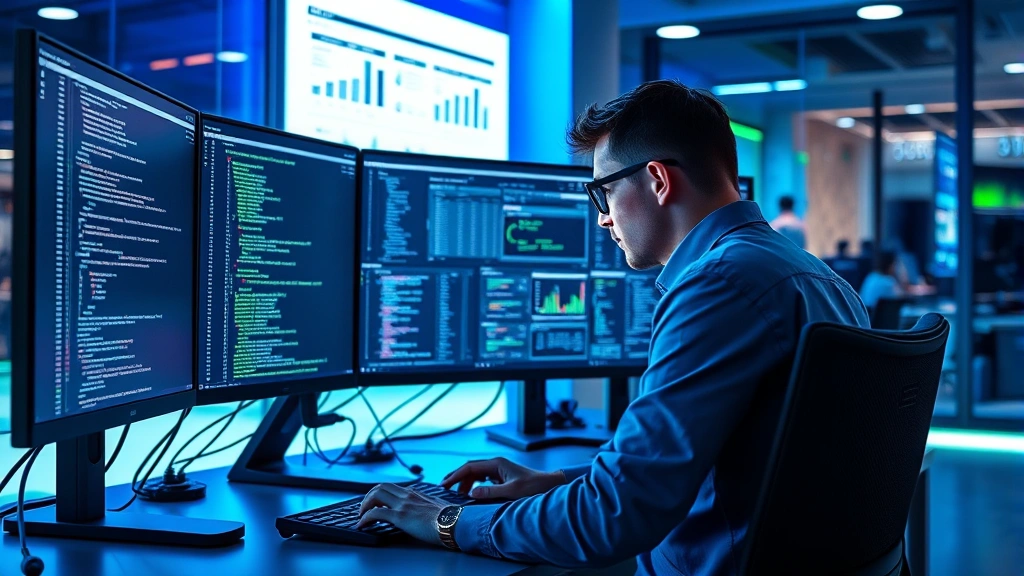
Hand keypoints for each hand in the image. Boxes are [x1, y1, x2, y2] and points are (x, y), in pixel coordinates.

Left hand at [356, 483, 448, 546]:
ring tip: (361, 515)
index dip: (380, 493)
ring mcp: (403, 504)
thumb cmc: (450, 517)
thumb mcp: (436, 506)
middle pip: (380, 487)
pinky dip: (365, 518)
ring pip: (375, 495)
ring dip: (364, 505)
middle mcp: (407, 495)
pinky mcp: (400, 516)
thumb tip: (428, 509)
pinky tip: (362, 524)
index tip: (375, 501)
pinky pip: (376, 513)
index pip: (392, 487)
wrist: (455, 522)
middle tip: (364, 507)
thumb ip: (427, 504)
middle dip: (368, 496)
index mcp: (415, 493)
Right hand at [441, 457, 565, 499]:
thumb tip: (471, 493)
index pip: (469, 467)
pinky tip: (470, 494)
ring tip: (456, 494)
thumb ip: (491, 492)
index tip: (444, 484)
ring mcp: (498, 471)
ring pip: (475, 474)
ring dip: (465, 483)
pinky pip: (482, 479)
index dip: (455, 475)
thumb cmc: (534, 487)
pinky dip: (473, 485)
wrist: (549, 486)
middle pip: (470, 469)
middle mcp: (496, 465)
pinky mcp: (502, 478)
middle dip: (456, 477)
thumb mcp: (512, 491)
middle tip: (443, 487)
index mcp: (496, 464)